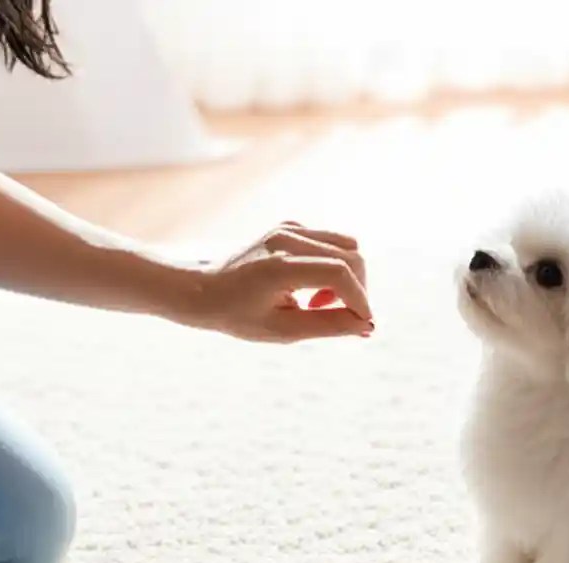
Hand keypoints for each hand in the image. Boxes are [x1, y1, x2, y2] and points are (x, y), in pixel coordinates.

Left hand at [195, 222, 373, 342]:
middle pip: (351, 256)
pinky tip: (309, 289)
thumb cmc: (236, 315)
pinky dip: (333, 266)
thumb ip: (327, 326)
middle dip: (357, 290)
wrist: (201, 289)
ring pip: (346, 245)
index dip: (360, 300)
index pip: (339, 273)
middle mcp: (286, 238)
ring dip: (347, 277)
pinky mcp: (290, 226)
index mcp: (279, 265)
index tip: (364, 324)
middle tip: (335, 316)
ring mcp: (289, 228)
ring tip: (318, 302)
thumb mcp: (281, 331)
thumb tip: (367, 324)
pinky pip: (331, 243)